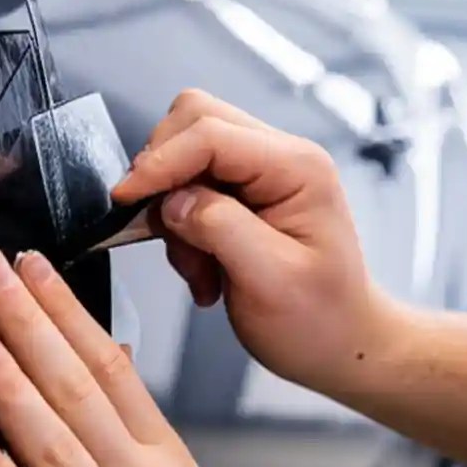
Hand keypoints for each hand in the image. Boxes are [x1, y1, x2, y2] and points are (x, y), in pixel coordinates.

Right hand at [112, 88, 403, 393]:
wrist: (340, 345)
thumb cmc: (320, 321)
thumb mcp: (271, 281)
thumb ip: (220, 229)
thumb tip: (172, 200)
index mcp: (297, 168)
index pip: (210, 133)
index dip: (161, 161)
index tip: (125, 198)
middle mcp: (279, 158)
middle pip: (195, 122)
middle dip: (165, 176)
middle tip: (165, 232)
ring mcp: (260, 174)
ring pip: (184, 155)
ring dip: (172, 212)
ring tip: (198, 269)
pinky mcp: (242, 195)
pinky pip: (188, 189)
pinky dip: (180, 230)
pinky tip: (204, 269)